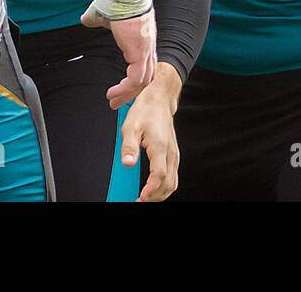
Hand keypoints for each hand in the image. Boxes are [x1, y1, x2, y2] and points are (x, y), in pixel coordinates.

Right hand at [82, 0, 156, 108]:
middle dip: (132, 92)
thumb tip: (85, 20)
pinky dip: (126, 89)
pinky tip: (115, 93)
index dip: (135, 77)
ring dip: (127, 94)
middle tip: (118, 102)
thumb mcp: (104, 13)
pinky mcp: (140, 52)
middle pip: (146, 76)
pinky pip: (137, 78)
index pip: (145, 64)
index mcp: (143, 38)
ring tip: (112, 101)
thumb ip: (97, 19)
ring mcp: (146, 50)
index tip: (122, 87)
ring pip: (143, 81)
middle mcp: (148, 46)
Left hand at [120, 64, 181, 201]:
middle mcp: (170, 152)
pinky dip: (165, 186)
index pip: (159, 175)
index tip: (141, 197)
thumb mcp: (130, 126)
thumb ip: (129, 147)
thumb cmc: (146, 111)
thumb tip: (127, 163)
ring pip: (173, 182)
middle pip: (169, 183)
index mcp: (160, 146)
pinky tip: (154, 189)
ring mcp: (174, 154)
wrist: (160, 99)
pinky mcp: (173, 154)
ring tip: (146, 198)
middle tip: (140, 201)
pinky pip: (173, 176)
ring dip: (161, 194)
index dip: (151, 189)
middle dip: (155, 196)